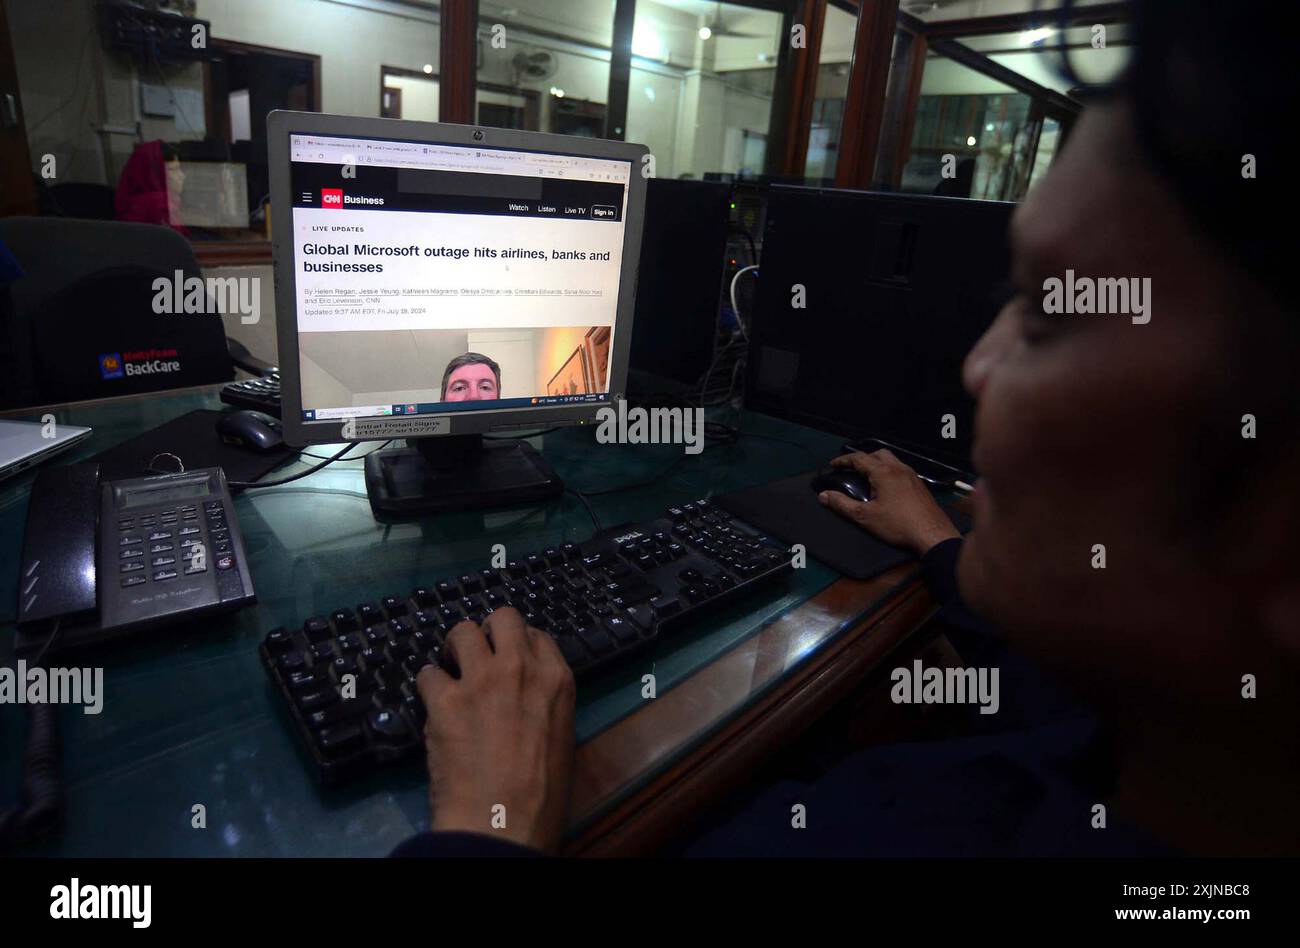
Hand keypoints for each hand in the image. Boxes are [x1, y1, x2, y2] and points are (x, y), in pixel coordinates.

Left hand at [415, 607, 574, 852]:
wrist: (502, 823)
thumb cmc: (542, 795)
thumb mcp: (560, 738)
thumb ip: (544, 705)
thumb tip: (525, 700)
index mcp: (557, 679)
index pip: (536, 634)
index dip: (517, 645)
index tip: (507, 660)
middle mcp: (520, 668)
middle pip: (501, 617)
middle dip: (487, 632)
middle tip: (477, 656)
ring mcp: (479, 680)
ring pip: (461, 632)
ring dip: (454, 650)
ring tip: (451, 670)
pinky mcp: (444, 700)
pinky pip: (427, 674)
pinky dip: (428, 686)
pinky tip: (432, 704)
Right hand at [818, 449, 959, 555]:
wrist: (931, 534)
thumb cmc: (896, 524)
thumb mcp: (865, 516)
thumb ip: (842, 504)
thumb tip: (823, 495)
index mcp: (883, 472)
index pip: (859, 458)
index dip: (843, 460)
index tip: (832, 465)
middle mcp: (898, 468)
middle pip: (878, 453)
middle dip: (863, 458)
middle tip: (852, 469)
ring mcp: (912, 475)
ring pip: (892, 460)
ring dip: (878, 463)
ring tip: (868, 477)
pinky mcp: (919, 485)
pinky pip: (901, 469)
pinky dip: (889, 471)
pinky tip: (887, 487)